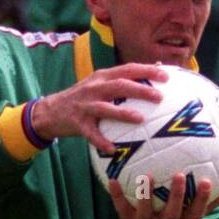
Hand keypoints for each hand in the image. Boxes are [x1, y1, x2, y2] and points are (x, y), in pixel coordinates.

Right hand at [31, 63, 168, 152]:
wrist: (51, 111)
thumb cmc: (85, 98)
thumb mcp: (101, 84)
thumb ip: (124, 79)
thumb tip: (156, 68)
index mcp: (103, 77)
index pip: (128, 69)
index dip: (147, 70)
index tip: (166, 75)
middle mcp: (94, 88)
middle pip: (119, 85)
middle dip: (140, 89)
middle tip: (160, 96)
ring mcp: (85, 105)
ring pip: (105, 108)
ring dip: (123, 113)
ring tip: (140, 119)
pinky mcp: (77, 123)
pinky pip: (91, 134)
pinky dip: (101, 141)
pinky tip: (113, 149)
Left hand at [108, 173, 218, 218]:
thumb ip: (209, 204)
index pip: (196, 214)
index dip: (203, 200)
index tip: (208, 181)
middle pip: (173, 213)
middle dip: (178, 196)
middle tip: (180, 175)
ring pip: (146, 212)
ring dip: (147, 195)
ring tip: (147, 176)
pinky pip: (122, 208)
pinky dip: (117, 195)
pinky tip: (112, 179)